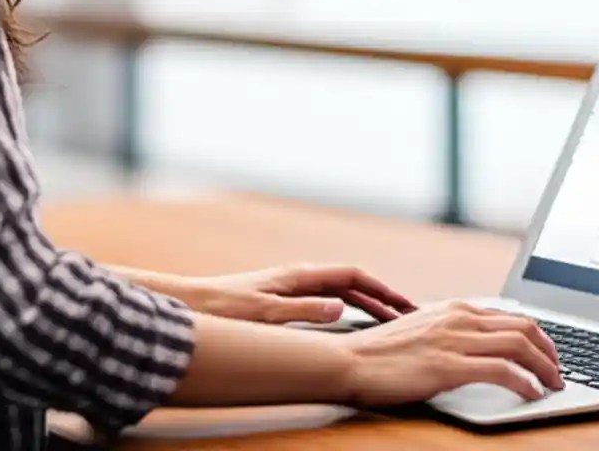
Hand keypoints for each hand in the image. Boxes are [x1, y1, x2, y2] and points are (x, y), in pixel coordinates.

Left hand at [182, 265, 417, 324]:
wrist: (189, 303)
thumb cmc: (223, 308)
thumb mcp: (265, 314)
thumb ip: (303, 311)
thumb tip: (341, 308)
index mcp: (300, 276)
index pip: (353, 276)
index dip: (382, 289)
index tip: (405, 305)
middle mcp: (299, 277)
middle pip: (352, 284)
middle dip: (381, 298)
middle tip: (408, 315)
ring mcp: (291, 287)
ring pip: (340, 293)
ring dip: (366, 304)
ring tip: (388, 321)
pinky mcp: (282, 300)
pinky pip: (326, 301)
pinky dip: (347, 310)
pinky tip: (350, 324)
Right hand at [335, 301, 563, 404]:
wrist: (350, 360)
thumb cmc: (382, 353)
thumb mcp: (424, 331)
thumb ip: (452, 334)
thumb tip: (477, 347)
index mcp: (457, 309)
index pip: (512, 316)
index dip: (538, 337)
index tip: (547, 355)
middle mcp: (461, 318)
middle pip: (525, 326)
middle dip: (550, 350)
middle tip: (558, 371)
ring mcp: (455, 340)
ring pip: (520, 345)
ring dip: (544, 367)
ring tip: (553, 385)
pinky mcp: (449, 365)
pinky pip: (502, 370)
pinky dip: (524, 382)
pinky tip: (531, 394)